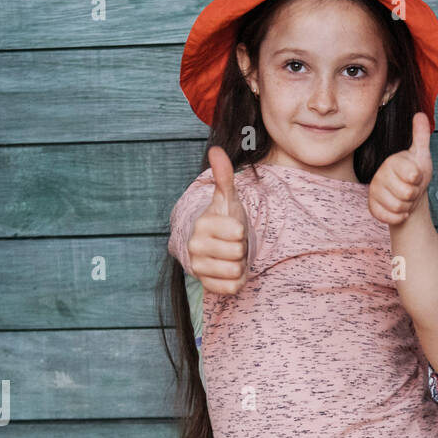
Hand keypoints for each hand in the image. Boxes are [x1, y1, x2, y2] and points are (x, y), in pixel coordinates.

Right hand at [186, 146, 248, 293]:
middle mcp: (195, 246)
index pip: (238, 231)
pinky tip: (229, 270)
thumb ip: (223, 176)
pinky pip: (233, 287)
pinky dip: (237, 281)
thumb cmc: (223, 220)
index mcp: (202, 224)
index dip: (241, 230)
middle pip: (238, 252)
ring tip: (231, 256)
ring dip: (240, 264)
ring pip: (236, 270)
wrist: (214, 247)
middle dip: (241, 248)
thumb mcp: (226, 198)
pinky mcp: (207, 286)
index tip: (233, 228)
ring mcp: (199, 267)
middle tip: (233, 244)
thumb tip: (216, 151)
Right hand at [368, 112, 431, 224]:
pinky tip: (400, 210)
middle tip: (411, 189)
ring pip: (399, 207)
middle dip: (414, 195)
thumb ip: (421, 136)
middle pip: (407, 193)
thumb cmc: (414, 174)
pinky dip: (399, 217)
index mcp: (393, 161)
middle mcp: (381, 174)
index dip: (419, 179)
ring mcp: (375, 191)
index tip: (416, 176)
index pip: (412, 175)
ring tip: (405, 198)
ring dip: (407, 207)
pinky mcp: (372, 207)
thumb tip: (421, 114)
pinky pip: (390, 218)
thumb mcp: (421, 155)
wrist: (407, 196)